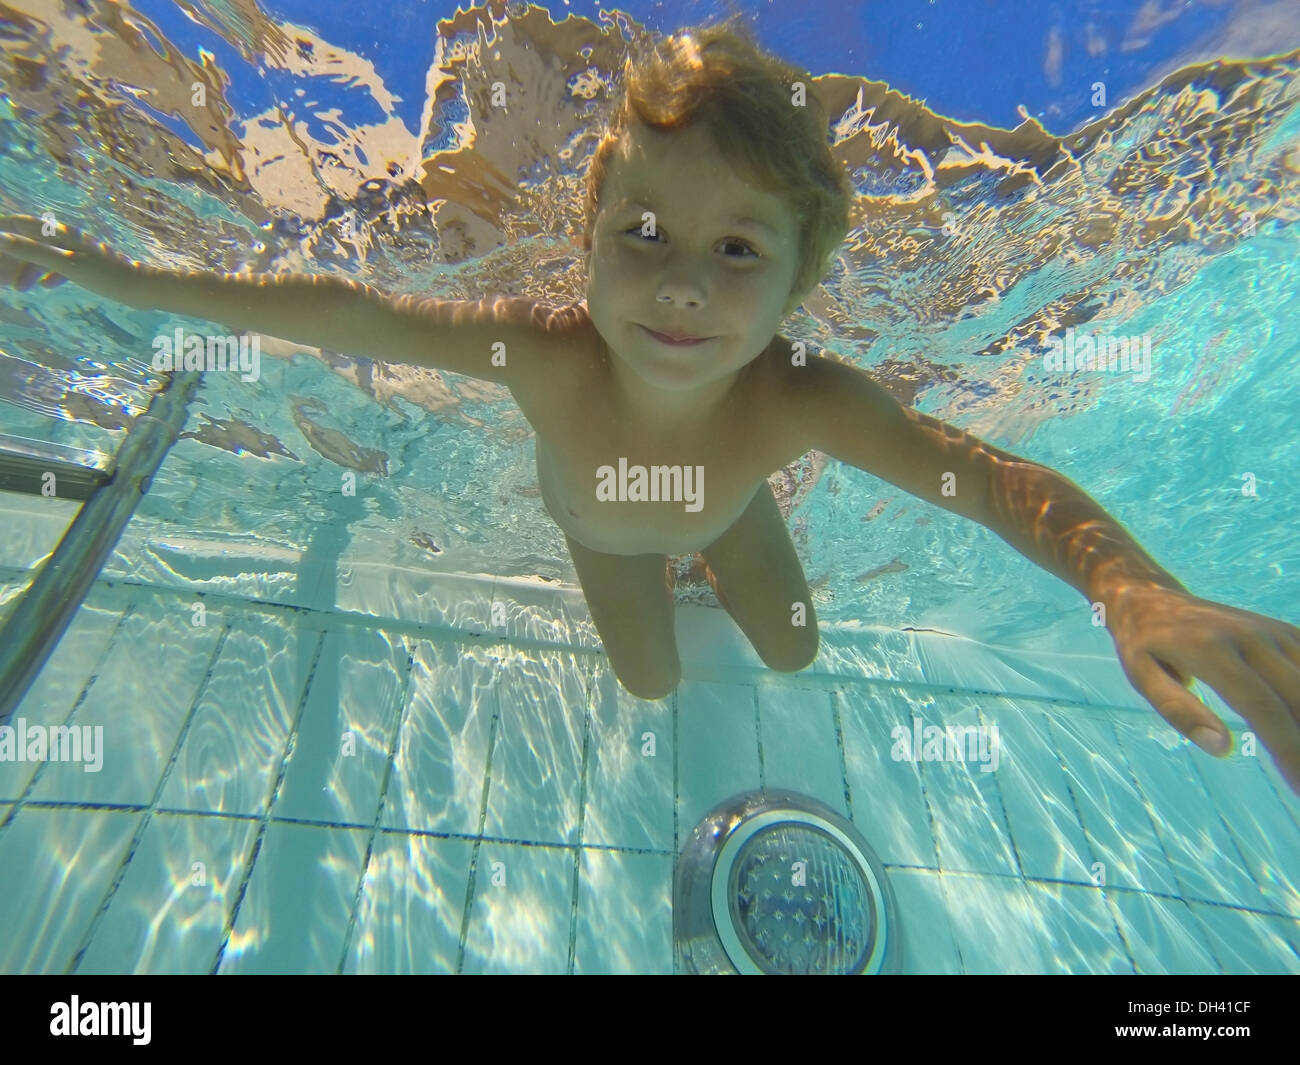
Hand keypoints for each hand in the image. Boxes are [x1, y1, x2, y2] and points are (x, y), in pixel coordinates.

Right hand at [0, 214, 140, 296]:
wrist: (142, 288)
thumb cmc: (106, 276)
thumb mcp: (66, 264)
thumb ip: (34, 251)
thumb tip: (3, 238)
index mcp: (63, 233)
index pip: (25, 224)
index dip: (5, 227)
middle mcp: (71, 237)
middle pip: (35, 241)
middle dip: (16, 254)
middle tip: (5, 273)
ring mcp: (81, 250)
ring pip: (49, 255)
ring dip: (33, 269)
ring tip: (22, 288)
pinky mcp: (91, 264)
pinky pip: (64, 265)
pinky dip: (52, 273)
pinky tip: (47, 286)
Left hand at [1106, 582, 1299, 793]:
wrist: (1151, 596)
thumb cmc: (1144, 645)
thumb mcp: (1142, 676)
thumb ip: (1178, 710)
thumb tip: (1222, 747)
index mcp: (1212, 649)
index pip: (1264, 709)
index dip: (1289, 751)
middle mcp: (1250, 636)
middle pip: (1299, 698)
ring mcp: (1272, 632)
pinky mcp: (1284, 632)